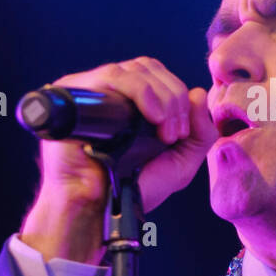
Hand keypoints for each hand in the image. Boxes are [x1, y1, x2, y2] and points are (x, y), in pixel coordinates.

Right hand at [19, 57, 217, 261]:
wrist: (100, 207)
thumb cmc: (133, 188)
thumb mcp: (180, 162)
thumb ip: (200, 132)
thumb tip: (199, 93)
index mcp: (132, 102)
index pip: (158, 75)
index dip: (178, 96)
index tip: (181, 133)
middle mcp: (111, 92)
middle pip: (149, 68)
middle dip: (173, 98)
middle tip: (173, 135)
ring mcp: (92, 91)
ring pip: (134, 70)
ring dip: (161, 98)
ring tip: (163, 132)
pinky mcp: (76, 93)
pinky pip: (112, 75)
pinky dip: (140, 91)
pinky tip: (152, 117)